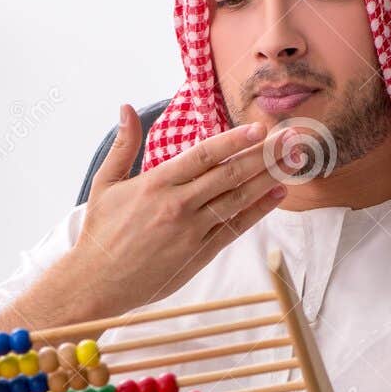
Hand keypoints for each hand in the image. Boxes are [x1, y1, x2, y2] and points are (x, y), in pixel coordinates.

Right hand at [59, 104, 288, 318]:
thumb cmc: (100, 233)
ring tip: (293, 161)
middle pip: (229, 174)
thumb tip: (127, 108)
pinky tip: (277, 194)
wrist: (97, 283)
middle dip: (264, 154)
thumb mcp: (104, 183)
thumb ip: (123, 145)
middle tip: (291, 139)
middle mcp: (178, 205)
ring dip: (268, 178)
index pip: (204, 155)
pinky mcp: (199, 254)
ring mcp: (191, 231)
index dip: (234, 140)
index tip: (259, 128)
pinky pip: (235, 228)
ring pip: (238, 199)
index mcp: (156, 183)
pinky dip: (258, 210)